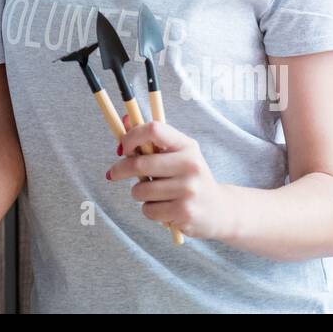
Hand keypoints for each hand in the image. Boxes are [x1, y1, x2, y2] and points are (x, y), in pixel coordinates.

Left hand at [106, 119, 232, 241]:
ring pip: (140, 191)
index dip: (131, 137)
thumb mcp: (178, 154)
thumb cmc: (189, 177)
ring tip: (154, 194)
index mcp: (187, 146)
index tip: (123, 148)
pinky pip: (149, 210)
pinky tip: (164, 208)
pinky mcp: (184, 213)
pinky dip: (149, 210)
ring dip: (138, 193)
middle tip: (113, 174)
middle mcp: (190, 165)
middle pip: (141, 163)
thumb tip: (123, 119)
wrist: (219, 210)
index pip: (154, 130)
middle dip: (120, 170)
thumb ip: (152, 139)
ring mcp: (189, 190)